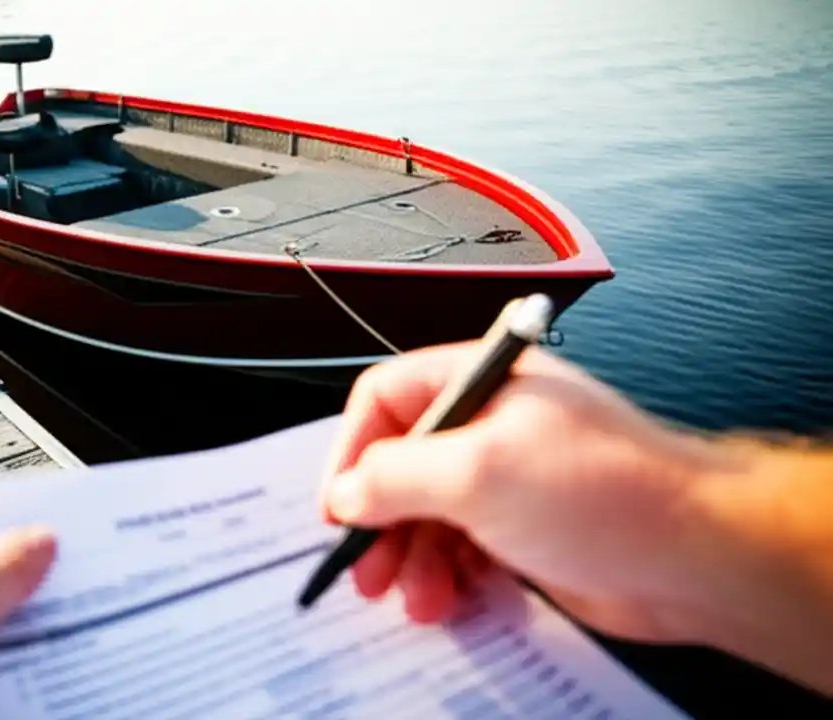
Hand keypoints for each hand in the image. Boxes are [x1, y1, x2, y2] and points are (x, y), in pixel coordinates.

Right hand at [321, 342, 731, 643]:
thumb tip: (347, 490)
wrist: (697, 555)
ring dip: (412, 558)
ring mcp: (511, 477)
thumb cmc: (608, 492)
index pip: (387, 399)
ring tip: (417, 596)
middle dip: (380, 519)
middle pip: (403, 464)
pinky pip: (464, 548)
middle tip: (366, 566)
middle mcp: (493, 424)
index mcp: (481, 382)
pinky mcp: (528, 528)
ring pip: (430, 514)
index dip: (353, 450)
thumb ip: (395, 476)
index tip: (338, 504)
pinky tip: (452, 598)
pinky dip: (449, 575)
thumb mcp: (476, 472)